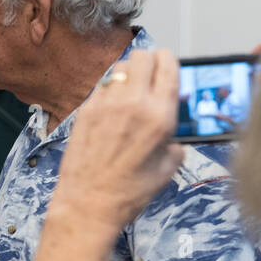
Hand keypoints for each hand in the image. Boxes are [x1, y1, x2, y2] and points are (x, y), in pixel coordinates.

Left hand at [54, 49, 183, 225]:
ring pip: (120, 68)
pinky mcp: (85, 111)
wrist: (88, 204)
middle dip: (150, 62)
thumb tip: (174, 132)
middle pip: (142, 56)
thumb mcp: (167, 169)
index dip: (170, 62)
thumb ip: (175, 142)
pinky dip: (110, 91)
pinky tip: (112, 109)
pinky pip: (102, 87)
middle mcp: (132, 103)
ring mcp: (105, 104)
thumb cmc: (128, 192)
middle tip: (152, 76)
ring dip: (130, 75)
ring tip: (132, 94)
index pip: (168, 64)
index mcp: (158, 115)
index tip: (170, 67)